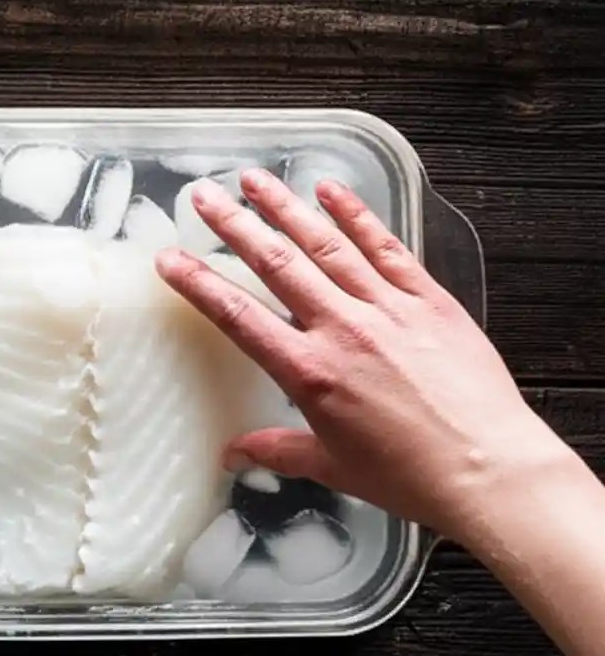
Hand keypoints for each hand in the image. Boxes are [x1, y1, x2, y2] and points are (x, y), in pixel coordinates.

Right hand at [154, 168, 574, 539]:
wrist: (487, 468)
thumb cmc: (408, 476)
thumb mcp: (331, 467)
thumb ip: (277, 451)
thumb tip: (232, 455)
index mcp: (309, 372)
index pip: (238, 317)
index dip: (198, 284)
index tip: (168, 258)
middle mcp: (342, 329)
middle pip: (276, 264)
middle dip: (234, 225)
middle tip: (203, 195)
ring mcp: (387, 308)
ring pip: (325, 245)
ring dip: (286, 207)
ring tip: (254, 179)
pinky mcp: (427, 300)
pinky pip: (386, 247)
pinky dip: (356, 216)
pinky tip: (330, 191)